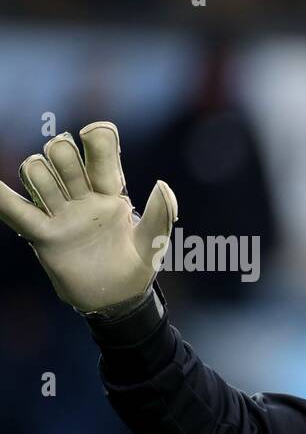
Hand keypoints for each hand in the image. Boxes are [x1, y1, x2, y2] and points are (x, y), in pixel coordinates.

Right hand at [0, 122, 176, 312]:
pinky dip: (2, 198)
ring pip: (38, 175)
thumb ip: (160, 215)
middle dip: (63, 155)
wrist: (117, 301)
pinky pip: (17, 211)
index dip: (97, 141)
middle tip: (76, 179)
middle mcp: (83, 197)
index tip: (94, 132)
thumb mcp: (153, 243)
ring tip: (55, 199)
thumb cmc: (137, 268)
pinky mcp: (43, 235)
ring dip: (40, 175)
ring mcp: (61, 214)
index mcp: (112, 194)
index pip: (101, 157)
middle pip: (62, 157)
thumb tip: (162, 184)